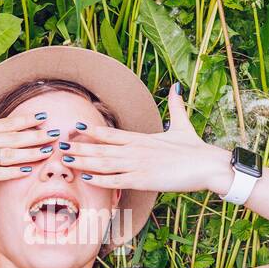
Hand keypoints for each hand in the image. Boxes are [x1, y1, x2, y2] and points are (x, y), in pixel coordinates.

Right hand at [0, 84, 51, 183]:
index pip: (4, 122)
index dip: (25, 120)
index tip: (42, 116)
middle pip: (12, 136)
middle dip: (36, 135)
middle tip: (57, 132)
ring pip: (9, 154)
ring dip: (31, 152)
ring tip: (49, 150)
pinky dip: (13, 172)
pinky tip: (28, 171)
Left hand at [64, 84, 233, 194]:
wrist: (208, 165)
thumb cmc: (196, 149)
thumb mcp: (182, 125)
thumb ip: (175, 107)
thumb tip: (176, 87)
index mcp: (142, 138)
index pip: (111, 133)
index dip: (92, 131)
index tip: (75, 128)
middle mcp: (136, 149)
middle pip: (101, 148)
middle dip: (79, 147)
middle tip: (59, 145)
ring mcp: (138, 164)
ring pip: (104, 162)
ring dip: (84, 161)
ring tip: (65, 159)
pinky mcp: (144, 179)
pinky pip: (116, 180)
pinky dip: (100, 180)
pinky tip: (86, 178)